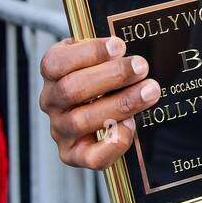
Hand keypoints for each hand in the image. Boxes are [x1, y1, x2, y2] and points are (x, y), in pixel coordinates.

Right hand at [39, 36, 160, 169]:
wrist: (103, 108)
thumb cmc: (104, 77)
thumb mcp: (102, 57)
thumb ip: (110, 51)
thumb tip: (128, 47)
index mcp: (53, 73)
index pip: (56, 62)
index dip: (88, 53)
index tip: (119, 46)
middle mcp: (51, 101)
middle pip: (72, 89)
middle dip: (112, 76)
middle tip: (141, 67)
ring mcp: (61, 130)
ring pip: (83, 120)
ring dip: (121, 104)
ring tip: (150, 90)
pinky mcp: (75, 155)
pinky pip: (93, 157)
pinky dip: (115, 141)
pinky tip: (131, 124)